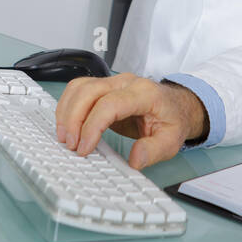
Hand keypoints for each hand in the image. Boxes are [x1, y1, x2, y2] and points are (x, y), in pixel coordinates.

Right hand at [54, 72, 208, 169]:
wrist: (175, 106)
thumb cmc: (172, 120)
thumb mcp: (171, 140)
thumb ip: (154, 150)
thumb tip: (135, 159)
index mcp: (144, 93)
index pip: (110, 104)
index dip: (92, 126)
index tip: (85, 147)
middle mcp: (126, 83)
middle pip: (89, 92)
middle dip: (74, 119)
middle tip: (71, 144)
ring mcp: (113, 82)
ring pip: (79, 87)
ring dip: (66, 112)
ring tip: (65, 137)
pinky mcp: (104, 88)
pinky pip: (78, 89)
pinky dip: (68, 106)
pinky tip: (67, 125)